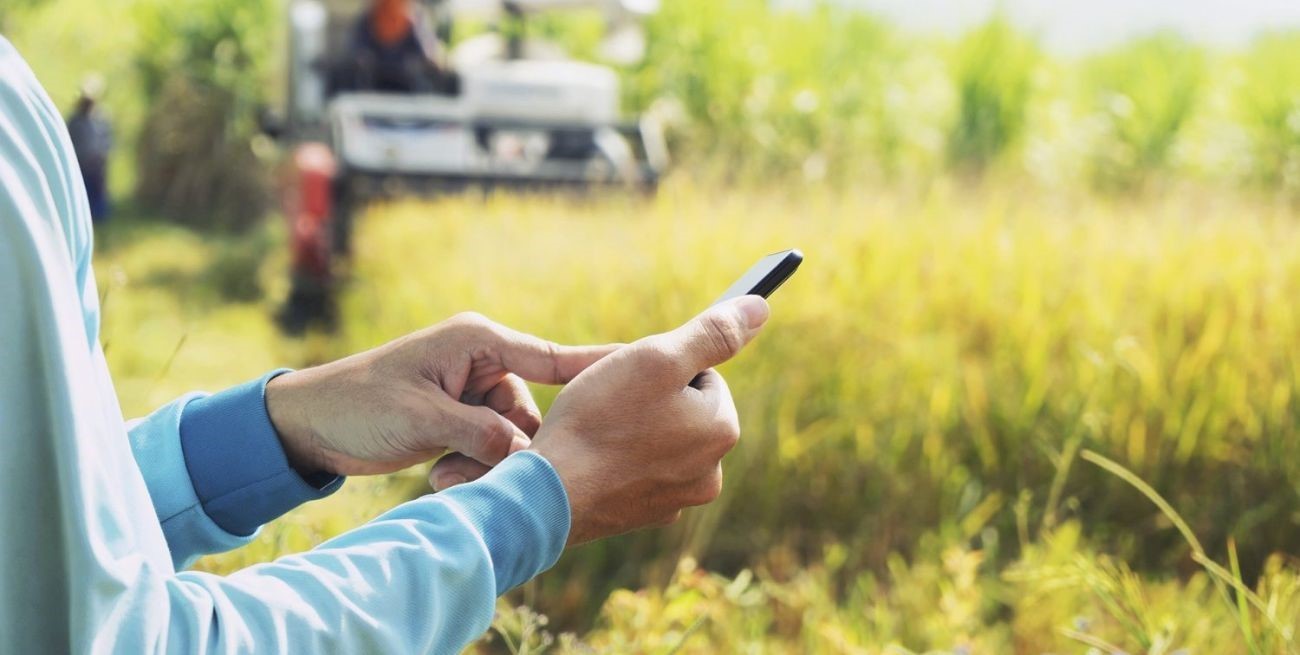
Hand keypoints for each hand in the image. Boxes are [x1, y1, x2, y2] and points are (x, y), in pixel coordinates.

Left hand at [265, 313, 618, 477]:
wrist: (308, 425)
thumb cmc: (359, 404)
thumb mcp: (422, 418)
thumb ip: (480, 434)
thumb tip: (529, 458)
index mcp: (478, 340)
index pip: (553, 356)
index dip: (597, 369)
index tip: (642, 372)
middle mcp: (483, 362)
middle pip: (535, 410)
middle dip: (514, 445)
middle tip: (474, 467)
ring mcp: (473, 392)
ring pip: (515, 436)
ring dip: (489, 461)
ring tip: (443, 471)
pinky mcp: (463, 419)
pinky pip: (492, 447)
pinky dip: (475, 465)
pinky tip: (439, 471)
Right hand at [527, 295, 769, 545]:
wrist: (548, 495)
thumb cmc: (600, 421)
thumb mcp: (658, 358)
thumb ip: (713, 333)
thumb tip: (760, 308)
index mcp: (722, 431)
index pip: (703, 375)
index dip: (662, 368)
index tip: (631, 379)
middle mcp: (710, 473)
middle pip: (683, 410)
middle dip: (650, 399)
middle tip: (610, 404)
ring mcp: (676, 500)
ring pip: (658, 440)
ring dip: (633, 429)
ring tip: (598, 431)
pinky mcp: (643, 516)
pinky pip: (636, 471)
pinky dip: (618, 461)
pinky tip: (592, 458)